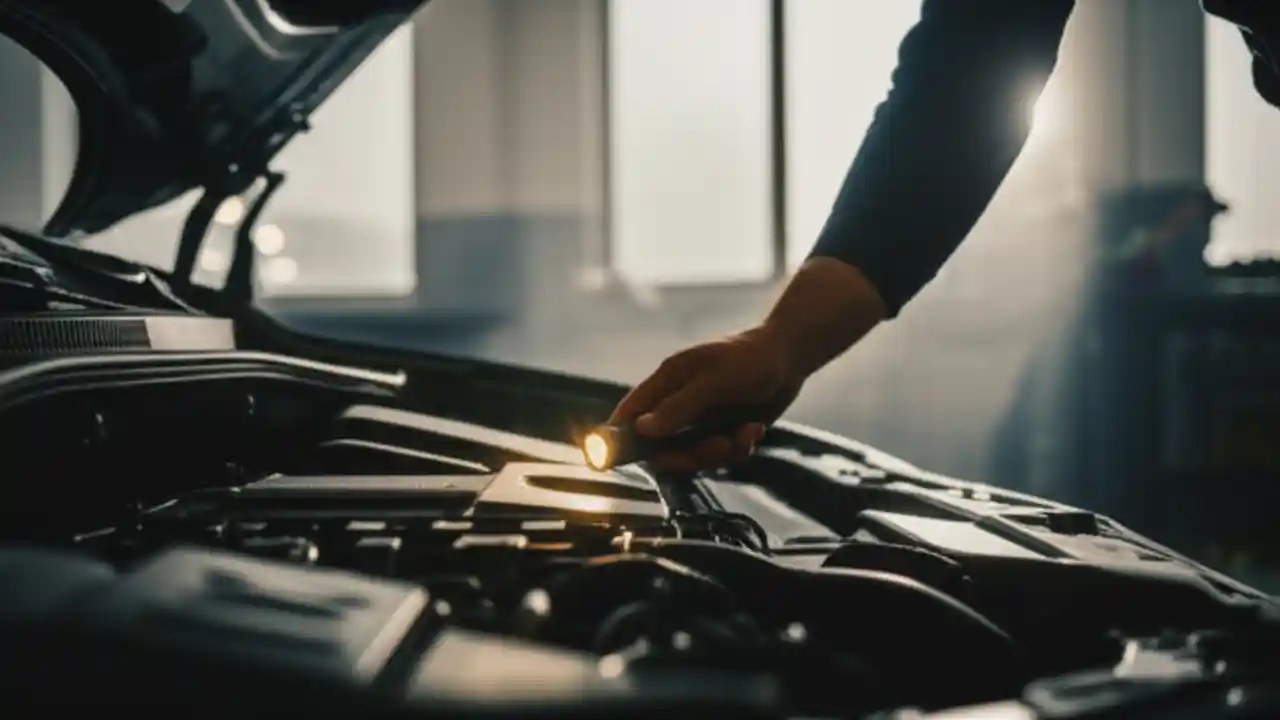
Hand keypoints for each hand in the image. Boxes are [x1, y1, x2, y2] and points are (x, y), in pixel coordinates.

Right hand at [608, 326, 802, 471]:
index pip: (630, 413)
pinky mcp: (721, 431)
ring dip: (720, 453)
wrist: (791, 357)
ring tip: (745, 433)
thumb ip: (679, 406)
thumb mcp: (716, 381)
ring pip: (692, 456)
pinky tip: (754, 429)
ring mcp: (699, 420)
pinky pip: (718, 457)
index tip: (614, 460)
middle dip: (689, 455)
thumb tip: (642, 429)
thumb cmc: (751, 358)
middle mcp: (678, 403)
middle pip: (660, 448)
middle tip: (717, 446)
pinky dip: (738, 449)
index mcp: (667, 382)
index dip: (618, 437)